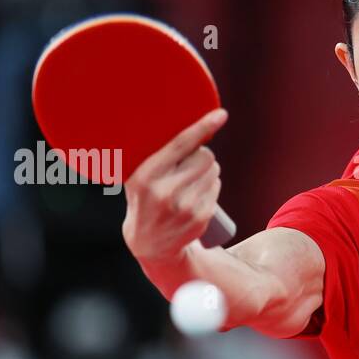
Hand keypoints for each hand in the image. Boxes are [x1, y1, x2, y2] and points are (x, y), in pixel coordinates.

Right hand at [122, 109, 227, 263]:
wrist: (150, 244)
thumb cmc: (144, 200)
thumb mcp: (137, 178)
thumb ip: (149, 155)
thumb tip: (170, 122)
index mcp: (146, 176)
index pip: (180, 144)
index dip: (202, 127)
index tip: (221, 114)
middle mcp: (165, 192)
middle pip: (204, 156)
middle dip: (201, 156)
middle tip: (188, 164)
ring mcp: (185, 207)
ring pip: (213, 171)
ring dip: (207, 171)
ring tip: (189, 181)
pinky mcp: (200, 218)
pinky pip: (216, 188)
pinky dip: (210, 186)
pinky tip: (196, 193)